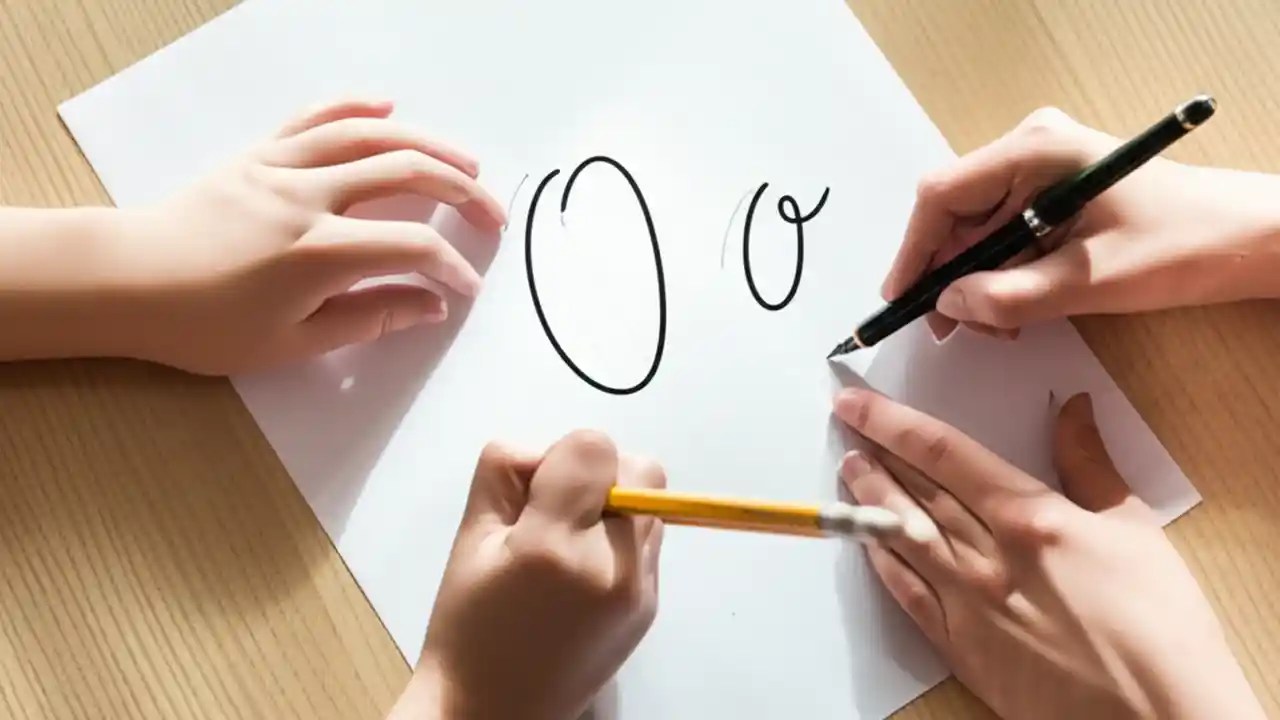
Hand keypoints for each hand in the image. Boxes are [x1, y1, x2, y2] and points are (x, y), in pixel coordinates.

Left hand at [109, 98, 504, 373]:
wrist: (127, 283)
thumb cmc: (203, 325)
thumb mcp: (292, 342)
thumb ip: (369, 318)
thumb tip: (427, 305)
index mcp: (319, 252)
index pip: (413, 247)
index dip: (452, 268)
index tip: (465, 288)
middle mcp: (307, 198)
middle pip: (407, 174)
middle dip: (463, 193)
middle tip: (493, 216)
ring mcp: (282, 169)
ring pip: (370, 137)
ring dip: (427, 144)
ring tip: (466, 161)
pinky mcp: (258, 156)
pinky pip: (315, 120)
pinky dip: (356, 109)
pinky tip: (388, 109)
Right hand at [386, 431, 663, 719]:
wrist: (495, 710)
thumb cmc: (469, 626)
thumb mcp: (469, 538)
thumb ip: (505, 473)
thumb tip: (546, 451)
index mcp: (554, 547)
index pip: (594, 448)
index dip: (560, 457)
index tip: (532, 493)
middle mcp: (611, 566)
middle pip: (640, 467)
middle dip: (599, 474)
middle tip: (555, 511)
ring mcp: (640, 590)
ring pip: (651, 501)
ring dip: (615, 505)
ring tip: (569, 542)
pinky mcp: (651, 607)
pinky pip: (649, 540)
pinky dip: (621, 539)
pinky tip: (582, 571)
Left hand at [833, 389, 1264, 718]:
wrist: (1161, 717)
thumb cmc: (1161, 627)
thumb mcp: (1134, 529)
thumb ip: (1090, 463)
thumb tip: (1072, 409)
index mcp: (1028, 519)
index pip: (942, 453)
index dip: (892, 422)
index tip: (859, 402)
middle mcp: (987, 557)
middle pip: (915, 490)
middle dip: (875, 451)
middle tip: (845, 423)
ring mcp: (968, 604)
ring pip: (902, 537)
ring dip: (870, 499)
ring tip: (850, 470)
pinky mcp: (962, 647)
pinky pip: (908, 595)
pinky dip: (882, 562)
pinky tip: (868, 543)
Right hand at [883, 106, 1279, 340]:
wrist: (1246, 238)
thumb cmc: (1180, 247)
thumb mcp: (1089, 282)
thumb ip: (1010, 296)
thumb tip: (948, 306)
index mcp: (1034, 150)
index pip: (942, 195)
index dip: (913, 250)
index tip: (901, 299)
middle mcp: (1029, 149)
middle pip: (955, 215)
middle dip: (949, 275)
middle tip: (954, 329)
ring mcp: (1039, 170)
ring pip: (976, 231)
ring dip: (977, 283)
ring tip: (998, 327)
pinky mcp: (1051, 193)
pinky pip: (1003, 235)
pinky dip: (1001, 275)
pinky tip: (1016, 310)